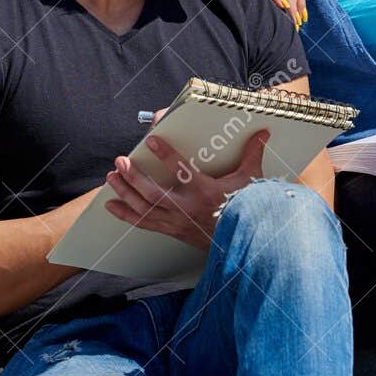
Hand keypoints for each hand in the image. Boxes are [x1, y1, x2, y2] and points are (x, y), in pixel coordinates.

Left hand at [103, 129, 270, 248]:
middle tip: (121, 161)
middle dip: (134, 178)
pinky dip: (126, 214)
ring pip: (145, 209)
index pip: (183, 171)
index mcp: (206, 193)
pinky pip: (144, 223)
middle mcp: (188, 210)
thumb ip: (251, 154)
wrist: (241, 242)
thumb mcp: (249, 180)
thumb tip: (263, 132)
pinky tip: (111, 205)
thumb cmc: (244, 208)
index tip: (151, 140)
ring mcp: (177, 222)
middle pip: (154, 195)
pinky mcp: (171, 231)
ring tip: (112, 176)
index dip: (166, 155)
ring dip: (126, 192)